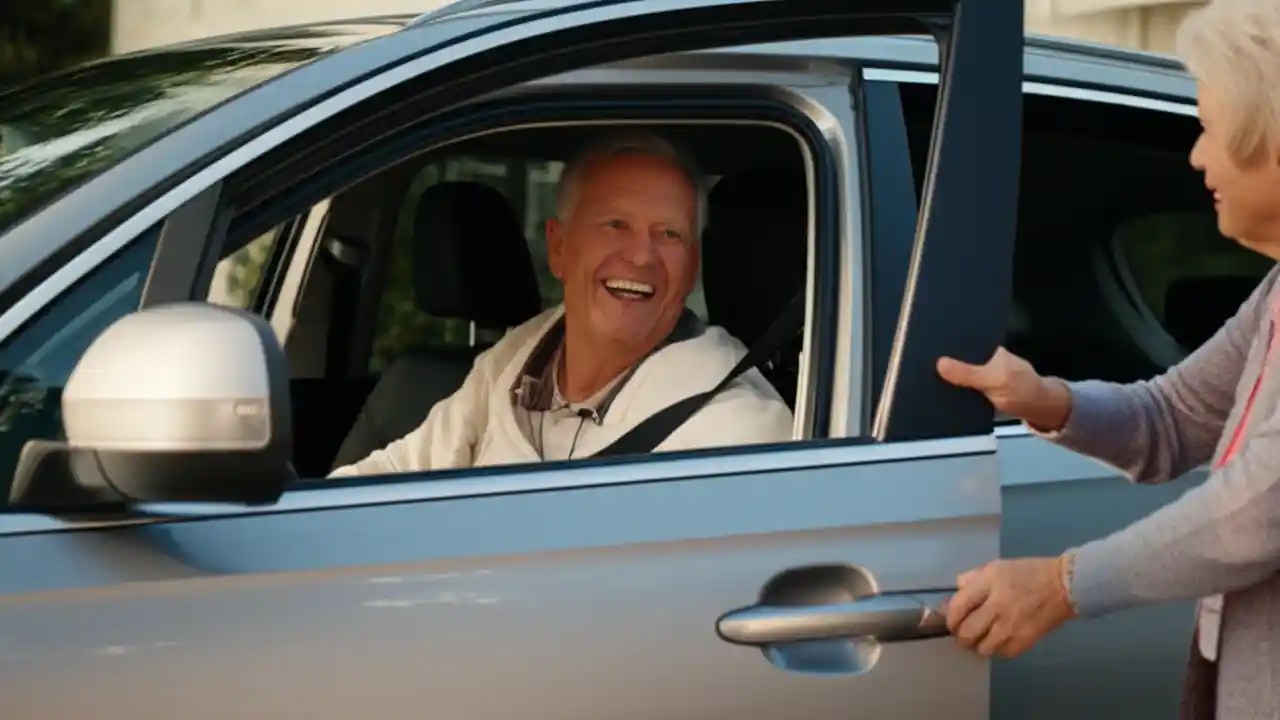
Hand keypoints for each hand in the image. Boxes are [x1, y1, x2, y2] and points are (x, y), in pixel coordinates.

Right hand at [936, 346, 1071, 431]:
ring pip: (952, 373)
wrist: (1035, 408)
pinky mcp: (970, 389)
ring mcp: (973, 374)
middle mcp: (977, 358)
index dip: (943, 341)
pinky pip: (955, 388)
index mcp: (985, 347)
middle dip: (938, 361)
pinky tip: (935, 393)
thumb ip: (969, 373)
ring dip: (942, 378)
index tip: (923, 344)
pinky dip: (948, 391)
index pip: (959, 340)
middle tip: (919, 365)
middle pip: (953, 357)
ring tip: (923, 378)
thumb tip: (940, 364)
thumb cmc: (1022, 388)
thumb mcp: (995, 380)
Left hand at [944, 556, 1077, 657]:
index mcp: (989, 583)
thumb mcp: (997, 567)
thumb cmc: (1028, 573)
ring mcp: (1012, 626)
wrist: (1064, 586)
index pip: (958, 606)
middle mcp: (998, 605)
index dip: (950, 618)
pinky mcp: (1025, 640)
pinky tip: (999, 640)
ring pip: (982, 648)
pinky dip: (996, 649)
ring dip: (978, 645)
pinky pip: (1001, 653)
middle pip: (967, 632)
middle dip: (961, 636)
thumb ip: (973, 578)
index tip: (952, 621)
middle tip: (964, 633)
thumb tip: (955, 593)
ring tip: (981, 638)